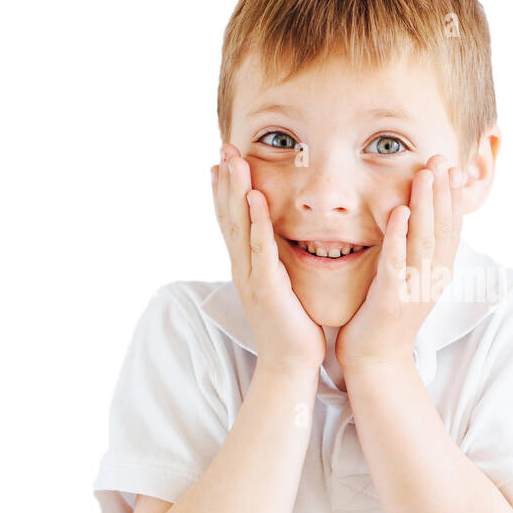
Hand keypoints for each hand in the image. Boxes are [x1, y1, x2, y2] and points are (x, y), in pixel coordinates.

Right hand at [212, 144, 324, 374]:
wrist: (291, 364)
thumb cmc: (292, 327)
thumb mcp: (281, 287)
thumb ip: (277, 264)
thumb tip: (279, 243)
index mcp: (247, 267)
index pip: (231, 222)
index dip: (224, 192)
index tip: (220, 163)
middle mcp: (243, 268)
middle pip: (229, 217)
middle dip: (225, 181)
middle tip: (222, 149)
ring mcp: (251, 277)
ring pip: (239, 226)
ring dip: (235, 192)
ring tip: (232, 161)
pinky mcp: (267, 287)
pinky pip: (260, 249)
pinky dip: (256, 222)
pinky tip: (254, 199)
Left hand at [336, 154, 463, 373]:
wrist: (376, 362)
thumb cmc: (386, 319)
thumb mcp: (410, 282)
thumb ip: (417, 254)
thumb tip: (420, 221)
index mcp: (439, 275)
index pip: (452, 229)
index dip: (454, 198)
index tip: (453, 168)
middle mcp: (433, 281)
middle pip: (443, 229)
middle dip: (443, 192)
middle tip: (442, 159)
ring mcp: (415, 291)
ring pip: (424, 241)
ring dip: (426, 205)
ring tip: (425, 175)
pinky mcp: (391, 301)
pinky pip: (397, 263)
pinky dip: (399, 236)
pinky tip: (399, 212)